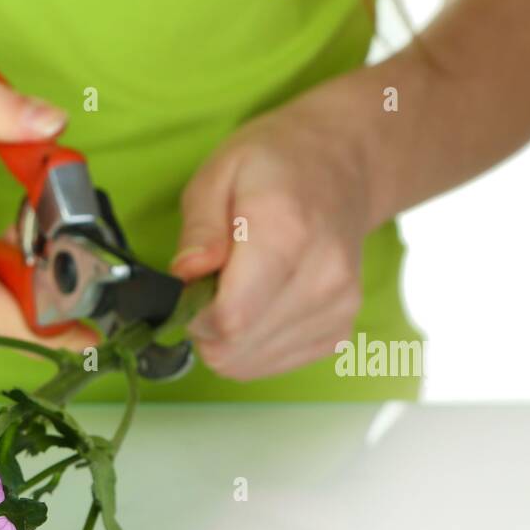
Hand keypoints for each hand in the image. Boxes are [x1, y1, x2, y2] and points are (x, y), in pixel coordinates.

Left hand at [171, 102, 371, 381]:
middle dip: (206, 328)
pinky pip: (273, 363)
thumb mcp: (219, 174)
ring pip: (250, 363)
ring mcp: (338, 307)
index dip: (195, 317)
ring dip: (228, 338)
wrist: (342, 167)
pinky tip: (259, 306)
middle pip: (236, 347)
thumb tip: (186, 274)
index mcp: (287, 234)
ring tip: (238, 291)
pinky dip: (252, 346)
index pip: (231, 318)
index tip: (192, 291)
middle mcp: (323, 277)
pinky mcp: (338, 330)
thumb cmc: (277, 166)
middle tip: (211, 287)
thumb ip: (199, 228)